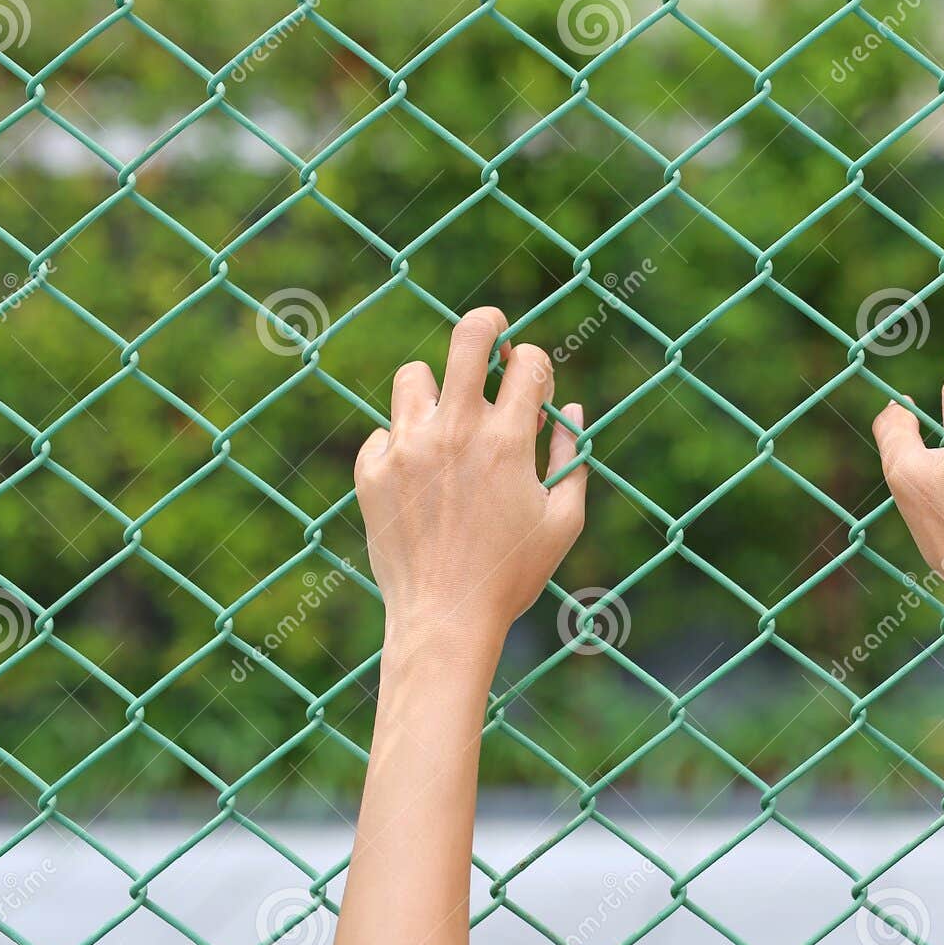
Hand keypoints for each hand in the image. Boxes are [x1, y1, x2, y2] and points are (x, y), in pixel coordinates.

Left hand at [354, 306, 587, 655]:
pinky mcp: (372, 471)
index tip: (533, 383)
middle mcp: (455, 433)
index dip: (538, 365)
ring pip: (415, 377)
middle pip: (468, 337)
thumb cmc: (512, 574)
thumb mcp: (563, 519)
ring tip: (448, 418)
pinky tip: (420, 475)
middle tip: (493, 335)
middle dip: (487, 325)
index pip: (528, 363)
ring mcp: (407, 448)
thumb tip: (569, 408)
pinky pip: (384, 432)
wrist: (444, 618)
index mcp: (506, 441)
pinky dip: (403, 444)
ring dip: (438, 389)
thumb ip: (571, 455)